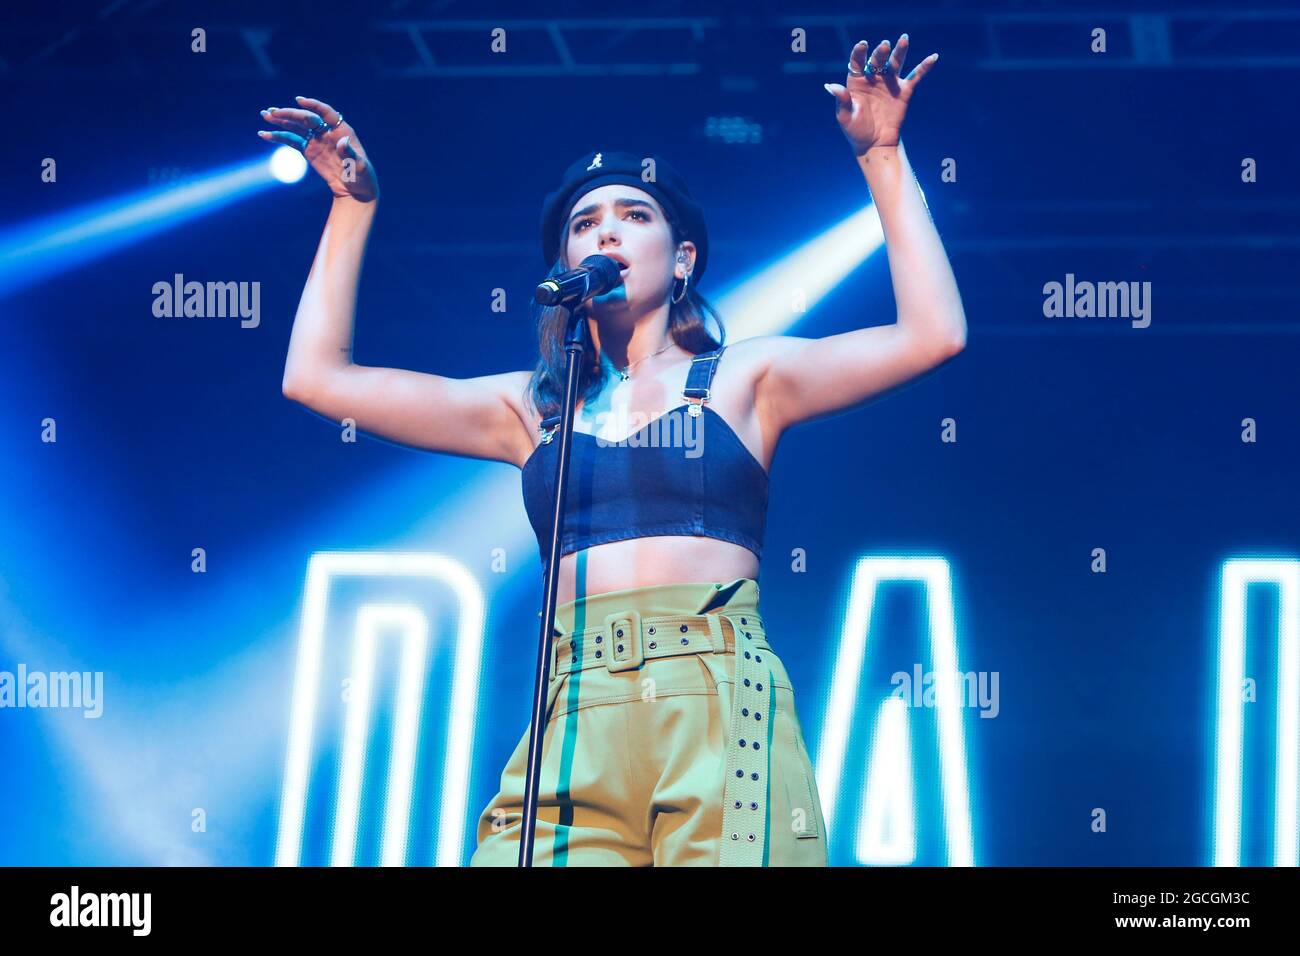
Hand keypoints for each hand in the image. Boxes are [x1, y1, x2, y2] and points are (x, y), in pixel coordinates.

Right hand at [258, 96, 378, 201]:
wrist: (356, 192)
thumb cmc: (363, 178)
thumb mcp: (360, 167)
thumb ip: (350, 154)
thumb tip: (342, 141)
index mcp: (342, 131)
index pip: (326, 113)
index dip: (313, 105)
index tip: (299, 100)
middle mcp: (328, 132)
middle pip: (306, 118)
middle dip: (289, 114)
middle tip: (272, 112)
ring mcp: (317, 141)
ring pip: (297, 127)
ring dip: (280, 121)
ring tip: (265, 115)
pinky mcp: (309, 152)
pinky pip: (292, 141)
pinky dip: (279, 137)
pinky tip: (265, 134)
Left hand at [824, 36, 937, 154]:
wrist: (874, 144)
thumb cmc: (855, 130)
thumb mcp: (845, 117)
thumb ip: (842, 100)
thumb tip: (831, 86)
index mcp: (857, 81)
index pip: (857, 62)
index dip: (859, 52)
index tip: (862, 45)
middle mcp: (873, 78)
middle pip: (877, 60)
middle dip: (880, 52)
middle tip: (884, 45)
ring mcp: (889, 83)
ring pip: (895, 62)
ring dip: (900, 51)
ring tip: (904, 39)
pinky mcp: (904, 91)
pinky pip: (915, 76)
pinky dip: (924, 67)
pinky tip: (933, 57)